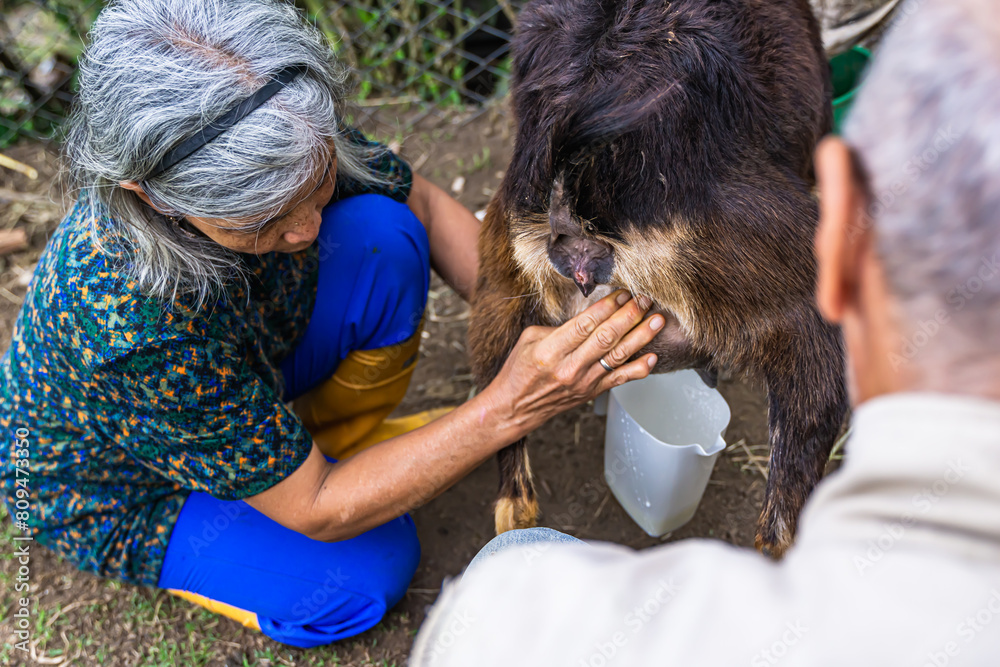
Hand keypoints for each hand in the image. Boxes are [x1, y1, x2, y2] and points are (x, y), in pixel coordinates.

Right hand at [482, 290, 664, 435]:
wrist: (515, 408)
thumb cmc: (519, 371)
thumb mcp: (529, 339)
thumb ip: (559, 327)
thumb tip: (589, 316)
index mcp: (551, 350)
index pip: (586, 324)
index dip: (607, 307)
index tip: (622, 293)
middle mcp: (570, 368)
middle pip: (607, 338)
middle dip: (630, 315)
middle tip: (645, 300)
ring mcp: (584, 382)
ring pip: (618, 356)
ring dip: (641, 337)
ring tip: (657, 320)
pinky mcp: (592, 392)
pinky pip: (620, 380)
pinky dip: (638, 369)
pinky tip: (651, 356)